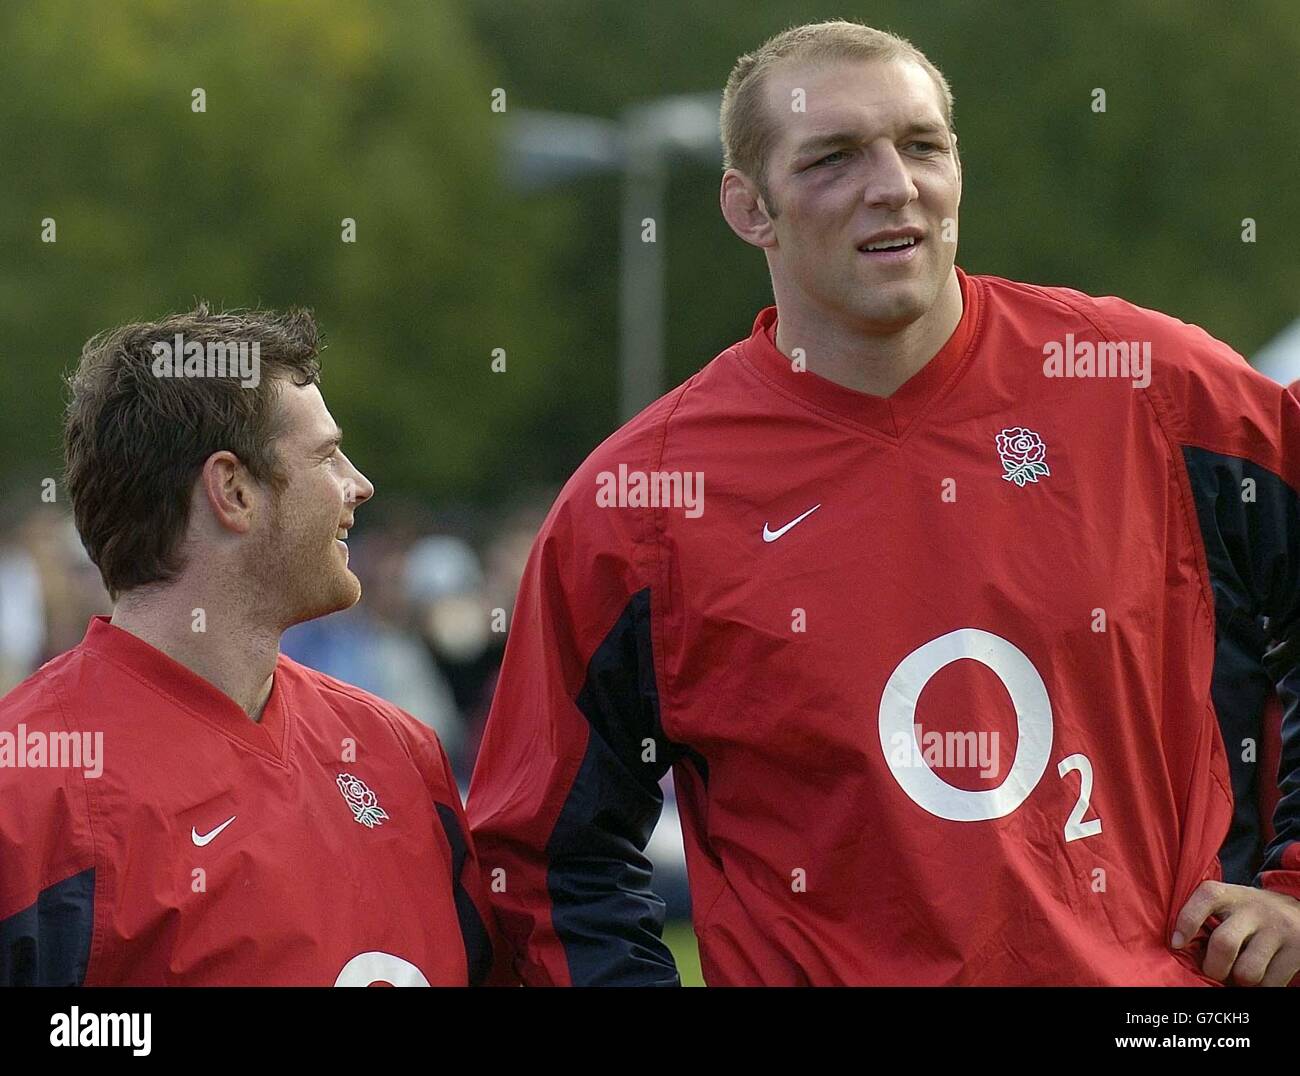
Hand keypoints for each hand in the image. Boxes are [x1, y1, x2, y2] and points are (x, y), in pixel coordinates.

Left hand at [1173, 880, 1299, 985]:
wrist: (1295, 912)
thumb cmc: (1246, 914)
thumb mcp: (1225, 905)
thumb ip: (1203, 919)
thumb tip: (1181, 949)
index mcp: (1227, 894)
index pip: (1205, 899)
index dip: (1186, 923)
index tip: (1177, 943)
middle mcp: (1253, 909)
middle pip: (1224, 944)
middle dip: (1213, 967)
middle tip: (1214, 970)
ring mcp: (1277, 929)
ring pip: (1247, 972)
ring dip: (1238, 981)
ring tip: (1238, 973)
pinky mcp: (1296, 950)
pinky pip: (1270, 983)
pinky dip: (1260, 987)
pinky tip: (1260, 975)